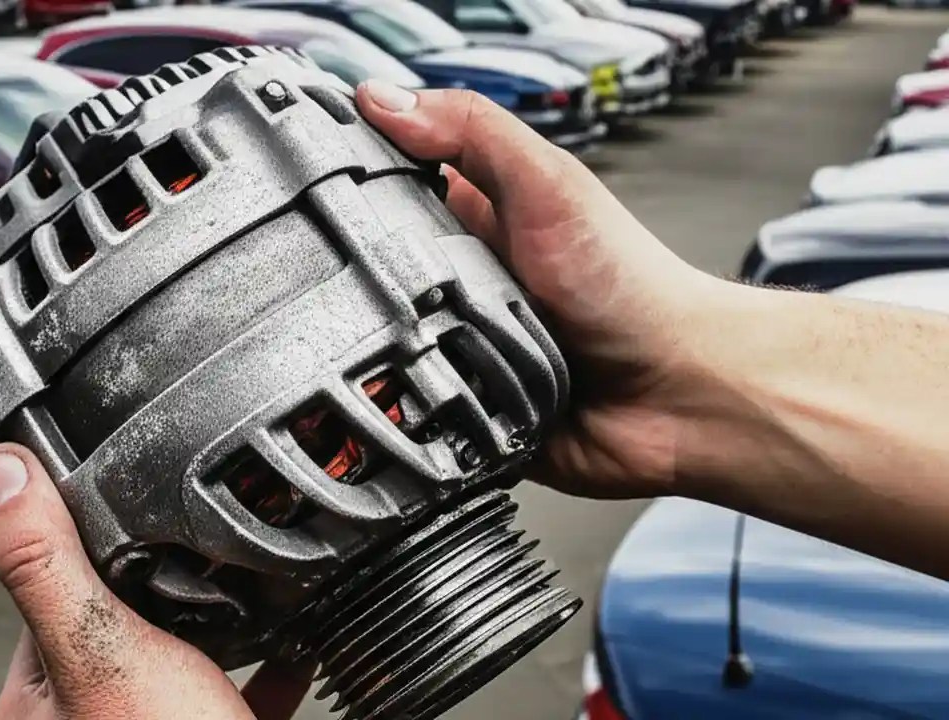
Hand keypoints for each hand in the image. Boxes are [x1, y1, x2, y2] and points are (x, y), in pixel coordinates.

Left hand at [0, 445, 313, 719]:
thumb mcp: (101, 656)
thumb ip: (49, 566)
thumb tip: (0, 473)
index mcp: (42, 694)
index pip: (49, 585)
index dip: (84, 531)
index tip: (120, 481)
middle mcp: (92, 717)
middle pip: (126, 614)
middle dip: (167, 572)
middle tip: (208, 525)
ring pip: (186, 656)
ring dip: (225, 617)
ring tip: (256, 573)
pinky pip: (237, 697)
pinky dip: (268, 668)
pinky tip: (295, 649)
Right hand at [356, 81, 741, 498]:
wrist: (679, 394)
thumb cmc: (630, 288)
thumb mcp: (550, 187)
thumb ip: (472, 134)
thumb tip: (383, 98)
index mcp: (471, 215)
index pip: (385, 185)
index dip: (344, 178)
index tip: (300, 181)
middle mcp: (457, 281)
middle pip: (366, 271)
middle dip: (347, 278)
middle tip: (341, 279)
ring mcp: (455, 345)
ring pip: (376, 343)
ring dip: (377, 347)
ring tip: (381, 340)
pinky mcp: (456, 407)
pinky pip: (403, 407)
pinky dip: (399, 404)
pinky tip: (397, 395)